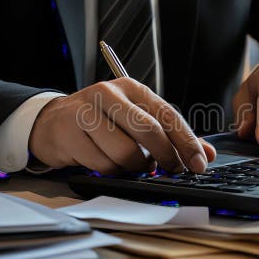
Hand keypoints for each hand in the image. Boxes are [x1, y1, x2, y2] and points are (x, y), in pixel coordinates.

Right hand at [29, 78, 215, 173]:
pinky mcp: (69, 132)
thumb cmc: (101, 122)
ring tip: (132, 163)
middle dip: (165, 157)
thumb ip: (170, 135)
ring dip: (135, 167)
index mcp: (131, 88)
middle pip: (148, 131)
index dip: (187, 141)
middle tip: (170, 170)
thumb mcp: (136, 120)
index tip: (199, 163)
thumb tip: (206, 153)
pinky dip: (111, 171)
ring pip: (126, 152)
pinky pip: (102, 164)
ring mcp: (86, 112)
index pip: (167, 114)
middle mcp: (109, 94)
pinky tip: (108, 162)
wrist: (52, 122)